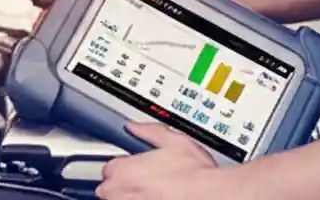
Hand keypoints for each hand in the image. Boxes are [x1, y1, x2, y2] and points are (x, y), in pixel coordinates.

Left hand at [96, 123, 218, 199]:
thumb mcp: (174, 141)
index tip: (134, 169)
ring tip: (150, 193)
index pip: (109, 168)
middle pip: (109, 189)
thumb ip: (149, 131)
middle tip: (143, 183)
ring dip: (128, 196)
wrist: (211, 196)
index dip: (123, 167)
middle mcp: (121, 193)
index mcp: (125, 170)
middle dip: (122, 185)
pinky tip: (156, 198)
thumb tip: (135, 126)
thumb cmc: (195, 174)